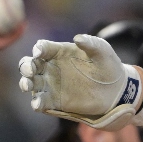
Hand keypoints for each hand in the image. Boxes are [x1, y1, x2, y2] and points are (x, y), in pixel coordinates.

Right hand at [18, 34, 142, 129]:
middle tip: (30, 69)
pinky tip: (38, 103)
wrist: (116, 90)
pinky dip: (37, 102)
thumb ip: (91, 43)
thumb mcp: (102, 51)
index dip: (39, 49)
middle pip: (29, 65)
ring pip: (31, 83)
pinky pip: (41, 102)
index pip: (43, 48)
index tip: (39, 52)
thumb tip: (78, 38)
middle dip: (25, 66)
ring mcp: (51, 85)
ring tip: (28, 84)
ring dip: (26, 83)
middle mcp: (51, 68)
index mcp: (59, 52)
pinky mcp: (55, 102)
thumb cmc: (108, 65)